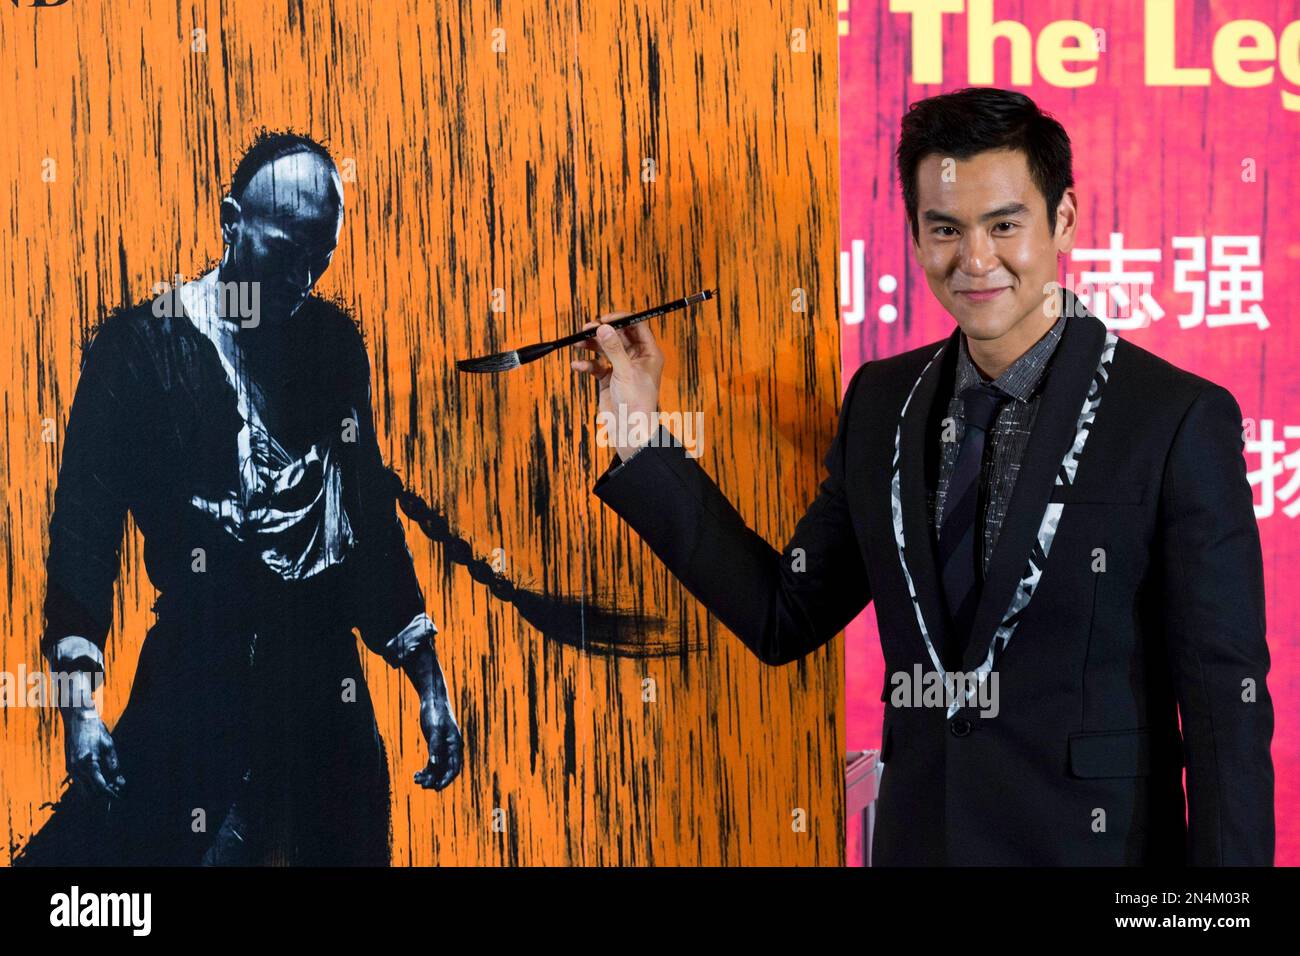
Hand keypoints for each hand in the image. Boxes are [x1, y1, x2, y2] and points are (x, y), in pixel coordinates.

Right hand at [62, 708, 124, 800]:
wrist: (77, 719)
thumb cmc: (95, 731)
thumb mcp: (109, 746)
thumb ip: (114, 765)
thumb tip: (121, 782)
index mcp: (88, 763)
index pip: (101, 787)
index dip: (112, 794)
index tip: (121, 797)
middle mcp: (77, 769)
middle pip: (91, 793)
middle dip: (104, 796)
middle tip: (118, 794)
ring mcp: (71, 768)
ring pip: (83, 791)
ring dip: (96, 793)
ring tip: (111, 789)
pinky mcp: (69, 767)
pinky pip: (79, 783)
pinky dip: (89, 786)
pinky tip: (101, 781)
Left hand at [415, 691, 463, 790]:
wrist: (432, 700)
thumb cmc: (435, 712)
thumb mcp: (434, 729)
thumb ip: (435, 747)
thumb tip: (434, 764)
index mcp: (455, 745)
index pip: (454, 767)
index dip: (447, 779)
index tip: (437, 787)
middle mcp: (451, 748)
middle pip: (445, 770)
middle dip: (435, 779)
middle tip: (422, 785)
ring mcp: (443, 747)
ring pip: (438, 767)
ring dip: (428, 776)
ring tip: (416, 779)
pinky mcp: (435, 745)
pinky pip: (432, 762)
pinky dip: (426, 769)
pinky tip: (416, 774)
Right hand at [570, 311, 664, 461]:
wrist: (629, 431)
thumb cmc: (637, 403)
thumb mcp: (625, 372)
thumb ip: (613, 349)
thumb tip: (603, 328)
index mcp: (648, 353)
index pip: (636, 326)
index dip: (621, 319)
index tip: (605, 319)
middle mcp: (635, 358)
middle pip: (617, 336)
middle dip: (601, 331)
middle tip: (587, 328)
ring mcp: (621, 368)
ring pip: (604, 349)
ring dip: (591, 345)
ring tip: (578, 342)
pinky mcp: (608, 379)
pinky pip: (595, 365)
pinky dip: (586, 364)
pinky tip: (577, 365)